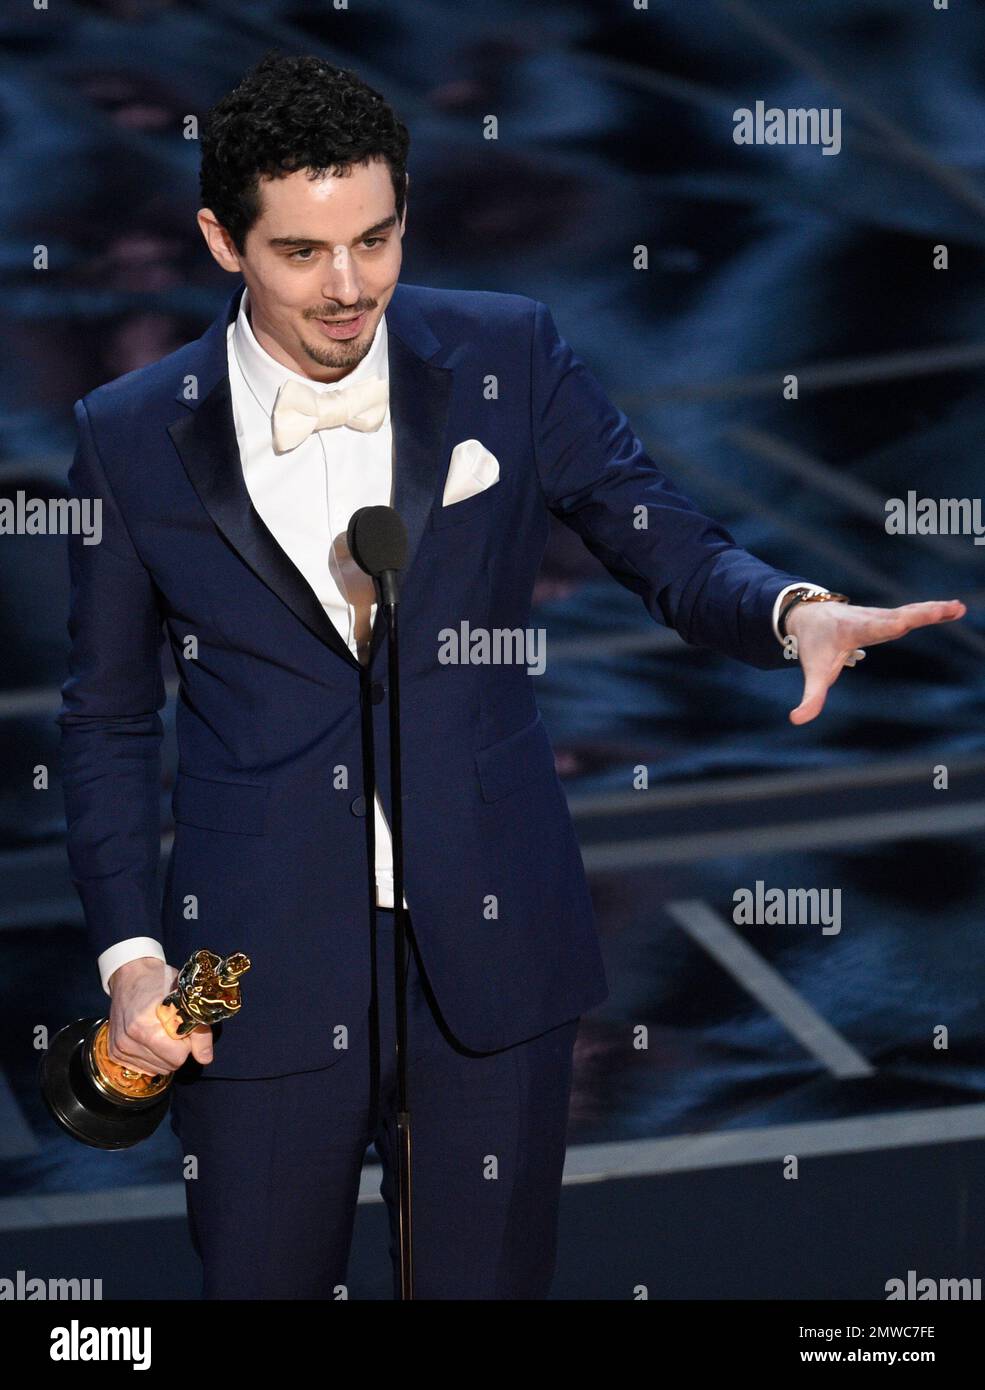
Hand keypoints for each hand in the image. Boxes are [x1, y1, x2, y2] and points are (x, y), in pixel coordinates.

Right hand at [106, 957, 213, 1075]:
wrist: (130, 975)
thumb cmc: (160, 983)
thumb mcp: (185, 1001)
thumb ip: (200, 1032)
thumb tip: (205, 1058)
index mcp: (145, 1027)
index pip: (177, 1057)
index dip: (186, 1043)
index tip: (183, 1026)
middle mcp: (128, 1041)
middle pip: (167, 1066)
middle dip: (176, 1050)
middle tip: (172, 1028)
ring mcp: (119, 1048)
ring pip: (155, 1069)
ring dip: (163, 1055)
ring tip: (160, 1032)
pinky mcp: (113, 1052)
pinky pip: (142, 1068)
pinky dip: (150, 1057)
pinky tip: (149, 1039)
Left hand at [786, 598, 966, 725]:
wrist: (808, 617)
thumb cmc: (814, 646)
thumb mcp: (813, 673)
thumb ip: (810, 697)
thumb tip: (796, 720)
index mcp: (854, 630)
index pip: (874, 629)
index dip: (888, 626)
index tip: (903, 623)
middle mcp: (871, 618)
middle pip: (899, 616)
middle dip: (921, 613)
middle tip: (945, 609)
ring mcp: (882, 615)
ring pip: (910, 611)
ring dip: (933, 610)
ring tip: (958, 608)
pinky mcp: (889, 616)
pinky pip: (913, 612)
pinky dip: (932, 610)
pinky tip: (954, 608)